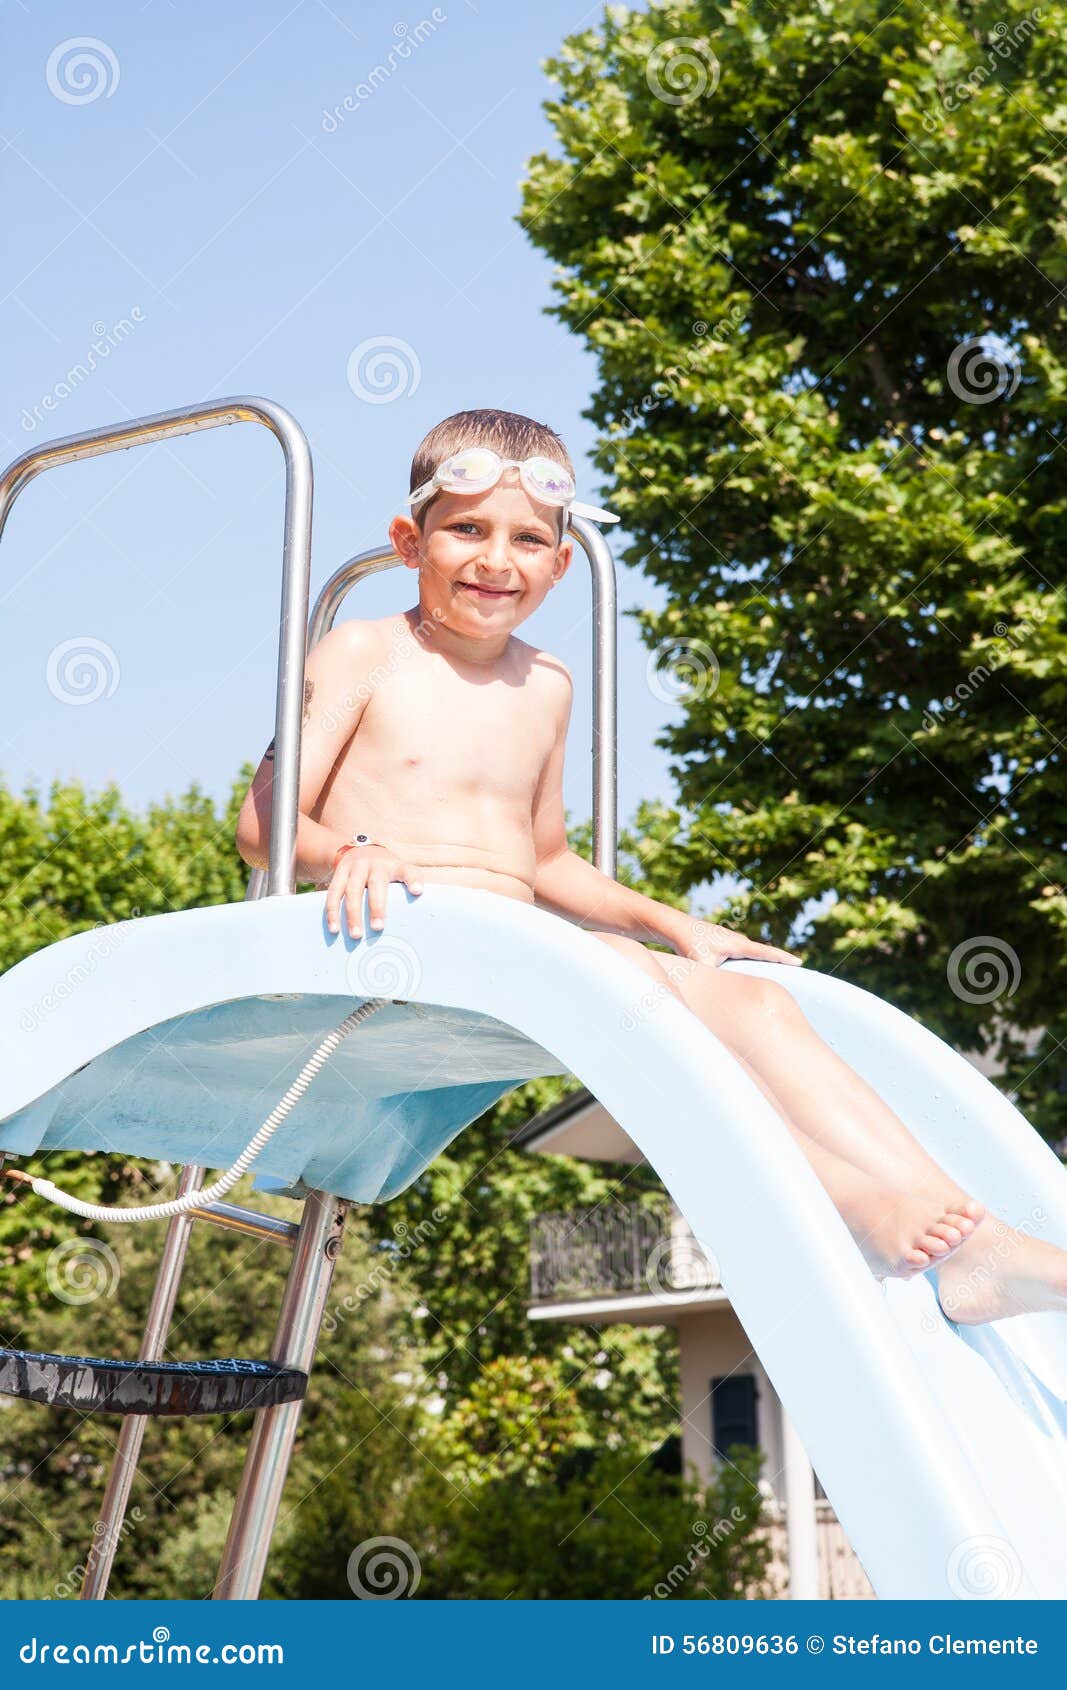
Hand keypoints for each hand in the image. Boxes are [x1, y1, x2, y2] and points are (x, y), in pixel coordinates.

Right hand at [325, 847, 422, 936]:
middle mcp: (375, 864)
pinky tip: (334, 928)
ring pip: (352, 890)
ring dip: (353, 914)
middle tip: (378, 927)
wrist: (359, 848)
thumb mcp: (398, 871)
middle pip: (376, 885)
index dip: (413, 880)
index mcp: (394, 866)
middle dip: (376, 907)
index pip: (407, 871)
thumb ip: (407, 889)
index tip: (417, 891)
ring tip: (356, 935)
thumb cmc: (385, 871)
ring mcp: (355, 867)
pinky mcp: (340, 872)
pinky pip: (334, 893)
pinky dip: (332, 912)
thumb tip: (419, 920)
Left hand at [667, 914, 800, 968]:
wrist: (674, 927)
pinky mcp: (721, 943)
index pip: (767, 953)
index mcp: (738, 945)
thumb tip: (722, 998)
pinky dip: (746, 964)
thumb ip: (716, 980)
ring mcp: (730, 940)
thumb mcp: (703, 965)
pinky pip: (740, 955)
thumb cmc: (689, 944)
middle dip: (777, 963)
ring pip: (750, 955)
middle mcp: (738, 940)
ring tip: (774, 977)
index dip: (783, 958)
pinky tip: (745, 974)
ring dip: (761, 964)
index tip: (800, 962)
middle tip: (795, 975)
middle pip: (762, 954)